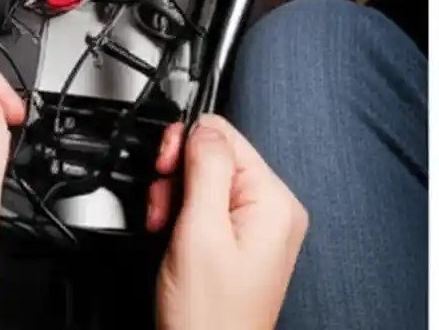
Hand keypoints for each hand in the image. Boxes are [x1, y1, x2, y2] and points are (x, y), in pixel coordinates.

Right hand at [147, 114, 308, 329]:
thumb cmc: (208, 315)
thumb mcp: (200, 231)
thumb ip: (204, 170)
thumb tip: (203, 127)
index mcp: (274, 200)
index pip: (226, 136)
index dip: (185, 146)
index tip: (163, 169)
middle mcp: (275, 209)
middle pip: (216, 157)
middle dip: (179, 178)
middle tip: (164, 208)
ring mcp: (261, 228)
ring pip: (207, 183)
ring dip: (177, 199)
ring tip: (167, 230)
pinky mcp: (243, 243)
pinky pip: (211, 209)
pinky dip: (185, 218)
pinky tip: (174, 238)